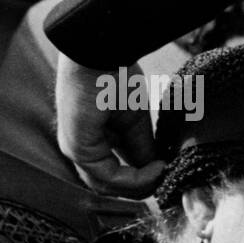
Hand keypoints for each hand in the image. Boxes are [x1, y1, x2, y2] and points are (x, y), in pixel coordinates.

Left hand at [55, 54, 165, 196]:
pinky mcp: (78, 148)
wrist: (100, 55)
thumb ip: (142, 148)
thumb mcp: (136, 121)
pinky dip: (135, 178)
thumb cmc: (115, 77)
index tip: (167, 169)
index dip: (143, 178)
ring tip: (162, 173)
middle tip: (166, 179)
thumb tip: (158, 171)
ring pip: (108, 186)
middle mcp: (82, 147)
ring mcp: (77, 149)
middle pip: (110, 185)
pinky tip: (155, 168)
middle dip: (141, 187)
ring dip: (140, 185)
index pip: (116, 172)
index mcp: (94, 138)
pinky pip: (108, 177)